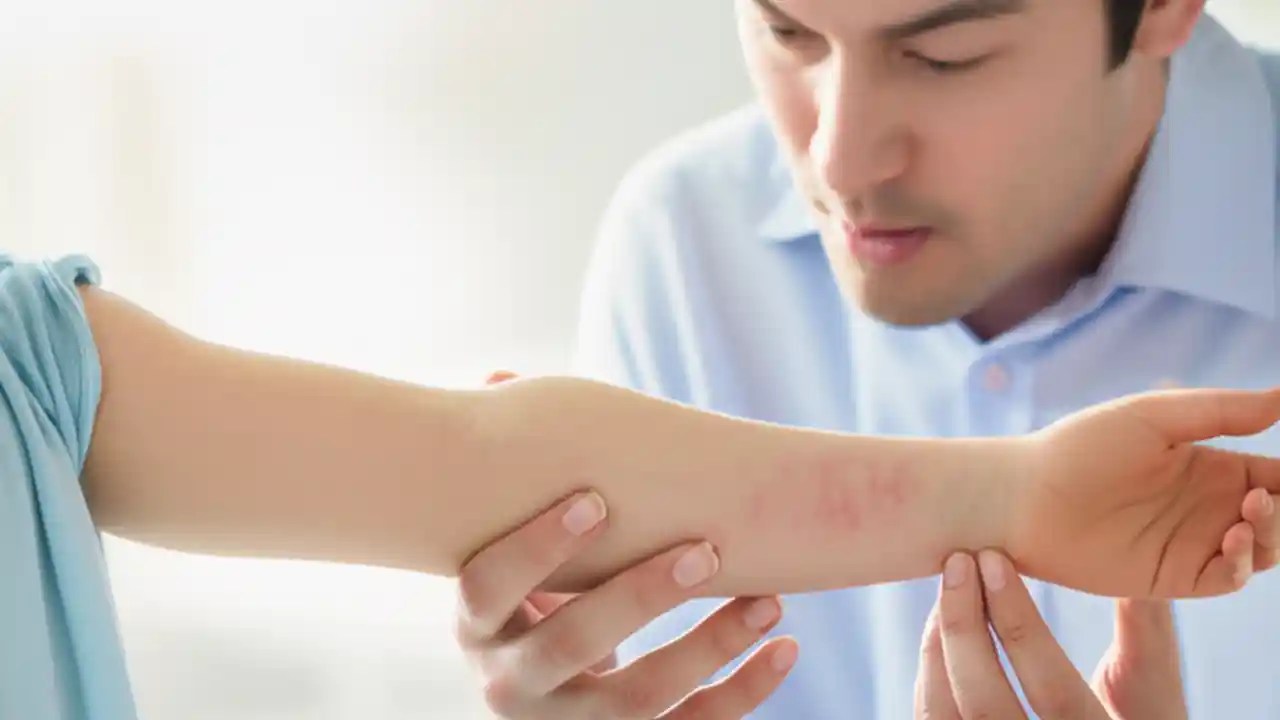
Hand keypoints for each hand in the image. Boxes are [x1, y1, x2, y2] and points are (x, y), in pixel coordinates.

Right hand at [455, 372, 797, 718]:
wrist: (545, 686)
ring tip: (767, 600)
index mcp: (476, 623)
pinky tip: (785, 649)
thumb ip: (512, 473)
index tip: (595, 499)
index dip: (537, 546)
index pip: (489, 587)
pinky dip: (741, 694)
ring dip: (707, 646)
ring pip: (635, 703)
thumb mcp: (512, 542)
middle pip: (571, 645)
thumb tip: (495, 374)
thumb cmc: (537, 584)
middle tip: (704, 549)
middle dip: (640, 597)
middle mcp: (510, 683)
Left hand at [915, 550, 1187, 719]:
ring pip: (944, 715)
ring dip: (938, 646)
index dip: (1019, 624)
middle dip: (964, 628)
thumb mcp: (1152, 687)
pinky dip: (930, 673)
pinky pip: (932, 719)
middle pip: (986, 705)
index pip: (1055, 692)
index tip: (994, 559)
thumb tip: (1137, 545)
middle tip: (958, 561)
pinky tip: (940, 631)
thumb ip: (1145, 627)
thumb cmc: (1140, 718)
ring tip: (948, 590)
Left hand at [1015, 386, 1279, 596]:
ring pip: (1267, 546)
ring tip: (1254, 504)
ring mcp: (1194, 543)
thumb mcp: (1154, 416)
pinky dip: (1245, 560)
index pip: (1278, 473)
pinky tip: (1235, 534)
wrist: (1023, 497)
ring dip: (1276, 528)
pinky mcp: (1174, 577)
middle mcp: (1209, 507)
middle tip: (1273, 492)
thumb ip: (1221, 410)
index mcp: (1210, 465)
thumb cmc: (1079, 447)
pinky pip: (1229, 576)